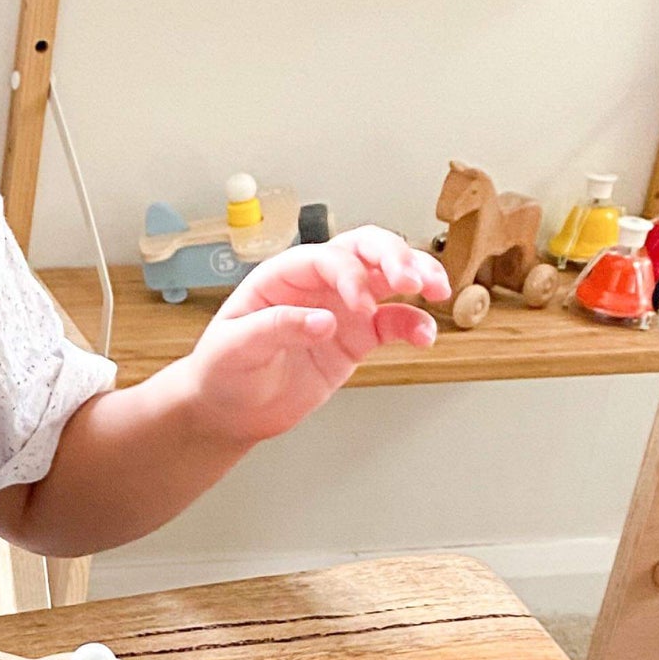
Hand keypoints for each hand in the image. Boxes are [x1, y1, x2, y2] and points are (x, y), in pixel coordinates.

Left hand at [184, 226, 450, 443]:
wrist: (228, 410)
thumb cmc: (221, 371)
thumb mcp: (235, 348)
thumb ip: (276, 328)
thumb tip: (324, 322)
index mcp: (282, 276)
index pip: (326, 259)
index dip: (349, 276)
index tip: (360, 307)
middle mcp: (315, 284)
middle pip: (364, 250)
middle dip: (395, 256)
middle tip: (416, 279)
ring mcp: (340, 308)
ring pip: (387, 278)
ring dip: (417, 276)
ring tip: (437, 291)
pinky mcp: (355, 337)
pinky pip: (392, 322)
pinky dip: (413, 324)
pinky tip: (425, 335)